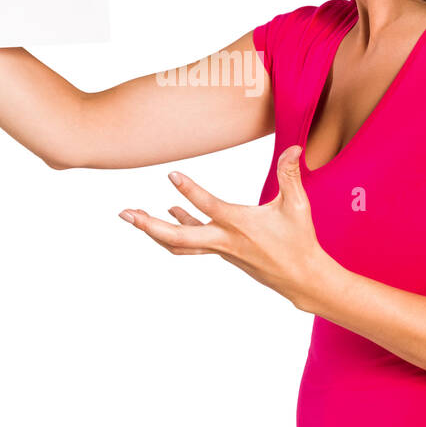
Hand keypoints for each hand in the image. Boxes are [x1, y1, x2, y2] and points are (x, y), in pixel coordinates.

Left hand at [118, 145, 329, 310]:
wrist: (301, 278)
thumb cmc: (299, 241)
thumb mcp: (297, 206)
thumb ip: (290, 175)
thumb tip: (294, 148)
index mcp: (239, 225)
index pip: (208, 206)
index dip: (189, 191)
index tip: (171, 174)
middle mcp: (223, 240)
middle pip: (177, 237)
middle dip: (149, 225)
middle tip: (125, 213)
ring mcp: (220, 248)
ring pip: (179, 243)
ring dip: (155, 230)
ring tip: (134, 215)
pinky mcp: (222, 252)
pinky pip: (191, 243)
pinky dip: (177, 228)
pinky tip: (171, 212)